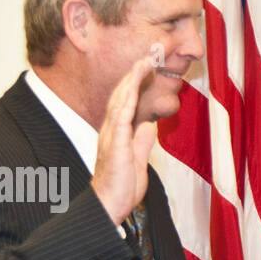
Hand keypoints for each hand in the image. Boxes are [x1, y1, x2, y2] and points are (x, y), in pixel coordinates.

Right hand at [91, 55, 159, 225]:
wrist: (110, 205)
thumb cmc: (122, 185)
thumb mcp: (138, 157)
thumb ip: (143, 139)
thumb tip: (150, 122)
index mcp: (118, 131)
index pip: (128, 100)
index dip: (138, 82)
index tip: (149, 65)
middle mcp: (111, 129)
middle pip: (123, 94)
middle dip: (135, 73)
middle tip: (149, 53)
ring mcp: (111, 135)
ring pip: (121, 100)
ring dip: (132, 79)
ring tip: (144, 61)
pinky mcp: (114, 144)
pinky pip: (120, 117)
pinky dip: (127, 99)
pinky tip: (134, 86)